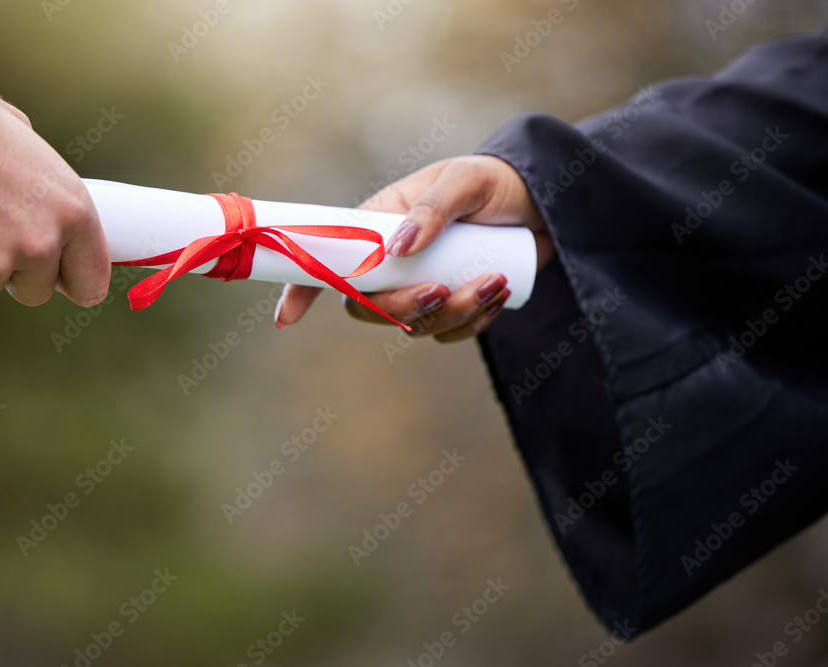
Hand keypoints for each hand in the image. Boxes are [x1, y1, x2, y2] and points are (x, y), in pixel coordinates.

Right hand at [274, 155, 553, 341]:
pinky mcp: (451, 303)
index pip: (329, 259)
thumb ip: (432, 209)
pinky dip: (474, 322)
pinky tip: (500, 295)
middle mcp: (392, 261)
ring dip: (453, 313)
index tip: (285, 320)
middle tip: (443, 289)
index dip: (302, 289)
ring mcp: (420, 285)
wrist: (543, 202)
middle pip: (370, 307)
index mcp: (379, 225)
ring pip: (415, 325)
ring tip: (495, 281)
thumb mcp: (465, 181)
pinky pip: (448, 331)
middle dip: (404, 310)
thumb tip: (398, 248)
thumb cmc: (495, 180)